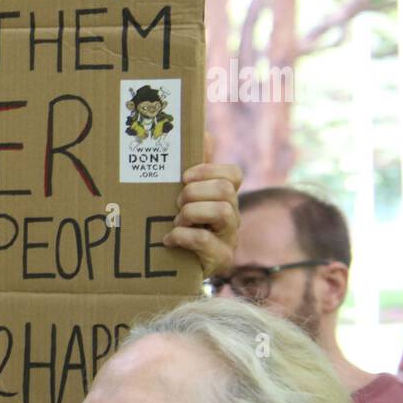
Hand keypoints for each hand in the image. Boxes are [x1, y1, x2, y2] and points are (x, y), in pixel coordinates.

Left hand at [164, 132, 242, 277]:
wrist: (172, 270)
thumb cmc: (178, 227)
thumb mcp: (182, 196)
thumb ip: (193, 166)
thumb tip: (203, 132)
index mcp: (224, 197)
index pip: (232, 174)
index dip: (209, 170)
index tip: (184, 176)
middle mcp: (231, 215)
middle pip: (225, 190)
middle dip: (194, 192)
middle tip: (176, 202)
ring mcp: (229, 238)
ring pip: (222, 211)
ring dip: (191, 213)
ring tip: (175, 221)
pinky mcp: (221, 260)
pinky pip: (206, 241)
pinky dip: (183, 236)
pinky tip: (169, 239)